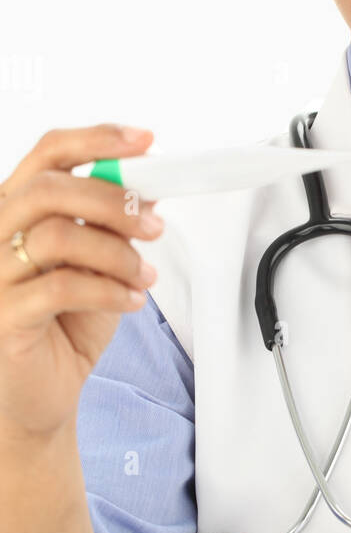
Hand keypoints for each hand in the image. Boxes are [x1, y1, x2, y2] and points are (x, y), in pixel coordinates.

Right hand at [0, 124, 163, 439]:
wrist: (42, 393)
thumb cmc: (65, 326)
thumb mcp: (101, 264)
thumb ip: (114, 226)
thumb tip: (148, 190)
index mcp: (17, 209)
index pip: (48, 153)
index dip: (98, 139)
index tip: (145, 142)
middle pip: (51, 189)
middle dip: (113, 201)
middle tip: (153, 226)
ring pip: (58, 235)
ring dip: (118, 252)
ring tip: (143, 276)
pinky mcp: (5, 315)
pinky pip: (62, 287)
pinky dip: (109, 290)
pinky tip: (130, 300)